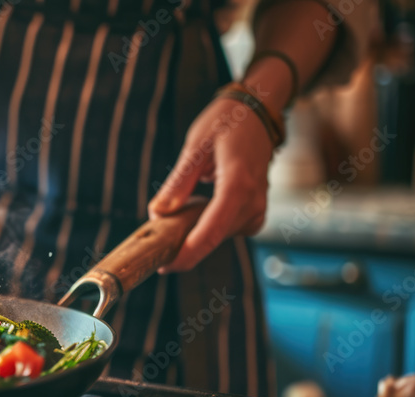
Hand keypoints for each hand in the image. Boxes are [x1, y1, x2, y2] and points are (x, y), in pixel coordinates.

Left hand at [148, 96, 273, 271]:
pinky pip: (226, 230)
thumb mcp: (195, 147)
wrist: (258, 113)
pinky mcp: (255, 213)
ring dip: (193, 233)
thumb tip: (158, 213)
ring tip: (175, 214)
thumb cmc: (226, 123)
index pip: (210, 232)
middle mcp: (252, 202)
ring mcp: (257, 209)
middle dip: (182, 244)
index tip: (163, 265)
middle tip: (155, 237)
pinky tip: (196, 209)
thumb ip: (178, 184)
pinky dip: (207, 226)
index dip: (187, 254)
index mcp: (238, 185)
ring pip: (218, 237)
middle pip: (212, 239)